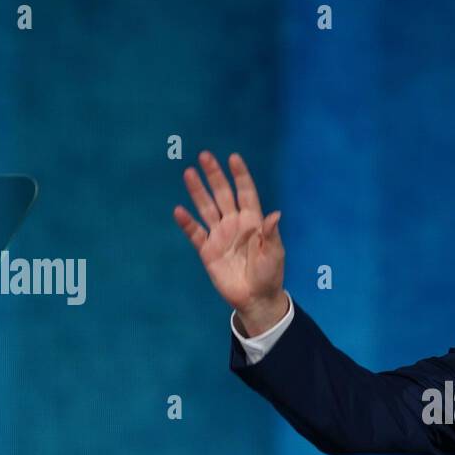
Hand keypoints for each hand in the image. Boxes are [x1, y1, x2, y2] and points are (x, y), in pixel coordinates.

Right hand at [174, 151, 287, 333]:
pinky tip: (179, 211)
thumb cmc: (269, 274)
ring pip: (206, 208)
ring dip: (198, 192)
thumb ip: (271, 234)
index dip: (240, 176)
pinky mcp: (207, 250)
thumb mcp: (274, 254)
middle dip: (214, 175)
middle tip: (205, 156)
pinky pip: (195, 233)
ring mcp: (219, 235)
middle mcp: (234, 223)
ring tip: (189, 173)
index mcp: (253, 221)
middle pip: (222, 194)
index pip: (245, 192)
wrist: (256, 298)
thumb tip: (275, 214)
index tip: (233, 158)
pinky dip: (187, 223)